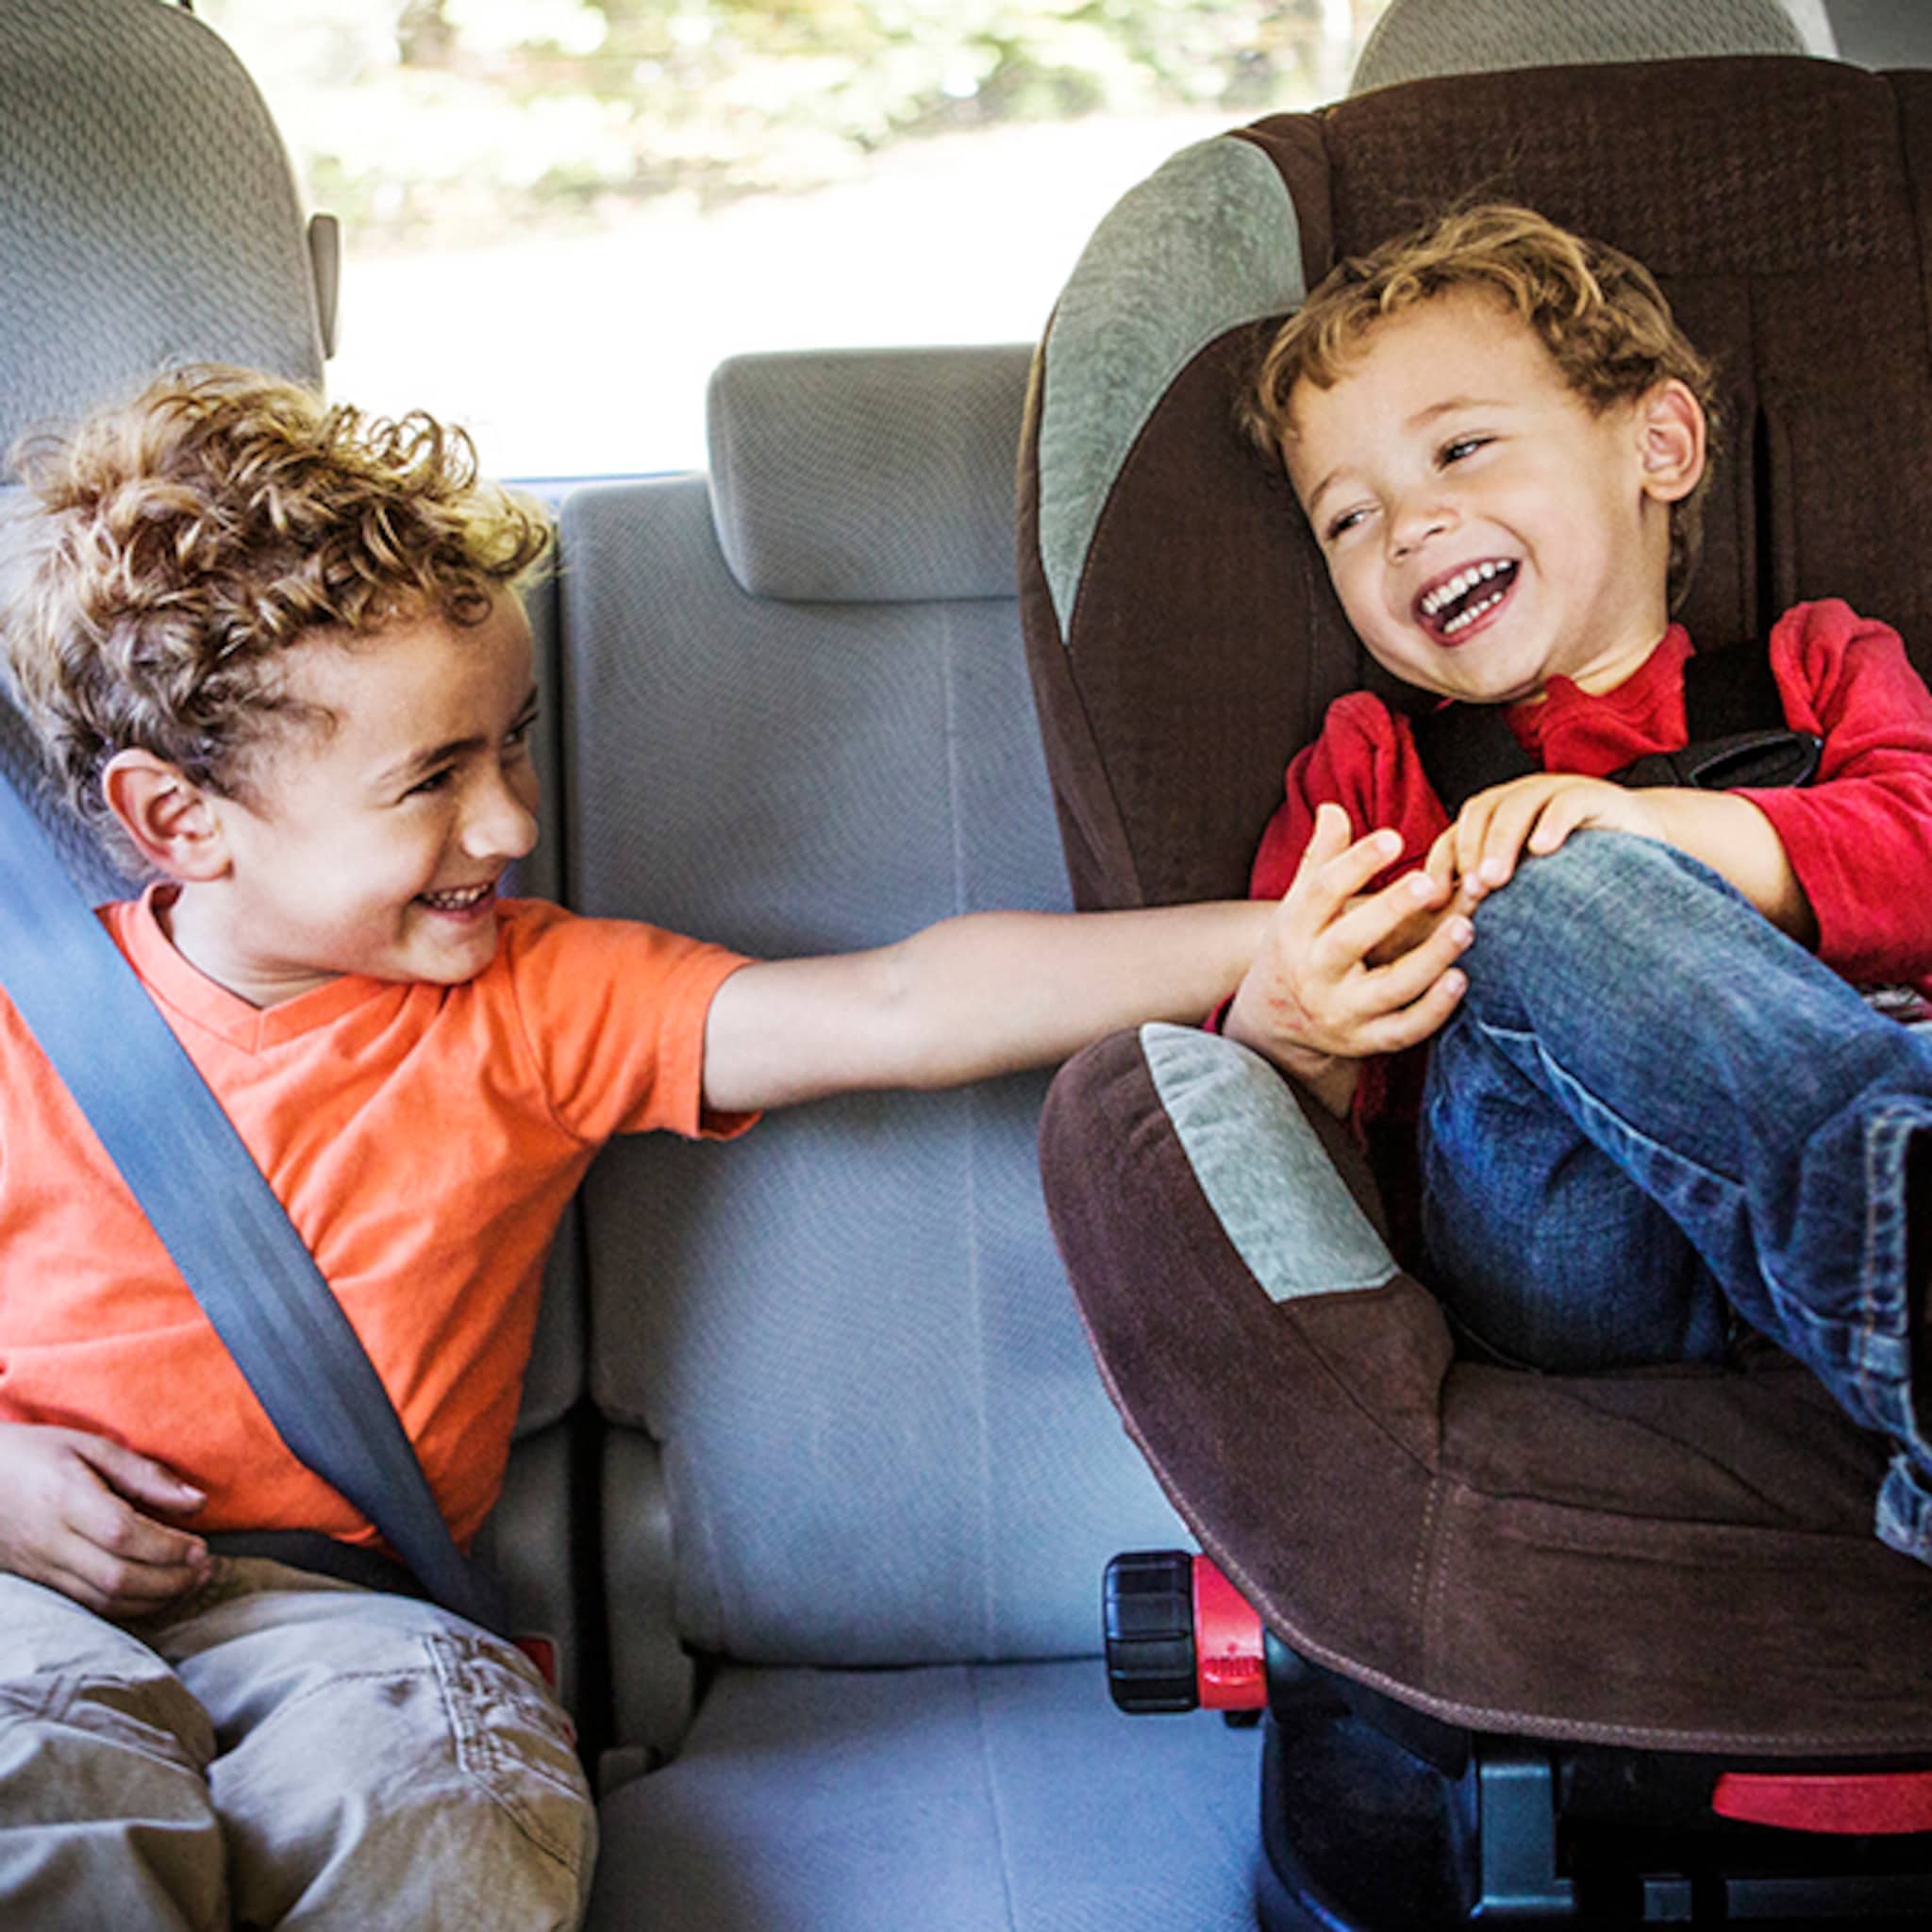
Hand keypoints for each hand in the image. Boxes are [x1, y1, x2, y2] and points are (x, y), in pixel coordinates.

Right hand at [0, 1422, 210, 1615]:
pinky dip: (127, 1607)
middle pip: (117, 1576)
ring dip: (155, 1599)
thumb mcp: (88, 1447)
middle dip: (171, 1581)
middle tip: (205, 1570)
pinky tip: (155, 1594)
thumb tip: (196, 1503)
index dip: (168, 1548)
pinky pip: (87, 1605)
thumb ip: (144, 1474)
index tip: (202, 1547)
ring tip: (190, 1583)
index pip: (124, 1534)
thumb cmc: (33, 1455)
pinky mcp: (39, 1583)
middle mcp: (52, 1541)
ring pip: (103, 1600)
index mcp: (66, 1499)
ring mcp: (42, 1568)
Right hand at [1225, 803, 1474, 1109]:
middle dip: (1390, 912)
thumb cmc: (1300, 947)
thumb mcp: (1298, 904)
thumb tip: (1333, 808)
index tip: (1393, 837)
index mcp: (1296, 931)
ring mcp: (1342, 1011)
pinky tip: (1461, 980)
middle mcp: (1315, 972)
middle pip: (1350, 942)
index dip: (1356, 863)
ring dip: (1429, 961)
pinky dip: (1434, 1010)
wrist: (1276, 1024)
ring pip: (1388, 990)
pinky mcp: (1367, 1042)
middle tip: (1430, 883)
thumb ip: (1321, 858)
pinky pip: (1404, 1031)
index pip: (1321, 892)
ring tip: (1466, 928)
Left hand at [1436, 773, 1662, 897]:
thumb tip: (1448, 937)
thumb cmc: (1576, 872)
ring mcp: (1554, 792)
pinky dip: (1552, 824)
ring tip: (1495, 878)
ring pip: (1517, 806)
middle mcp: (1519, 799)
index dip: (1439, 865)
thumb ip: (1493, 897)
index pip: (1454, 835)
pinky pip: (1566, 804)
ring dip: (1501, 842)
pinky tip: (1542, 849)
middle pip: (1480, 814)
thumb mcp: (1528, 884)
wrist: (1641, 841)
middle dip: (1469, 853)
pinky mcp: (1592, 795)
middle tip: (1470, 892)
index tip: (1433, 903)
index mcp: (1494, 819)